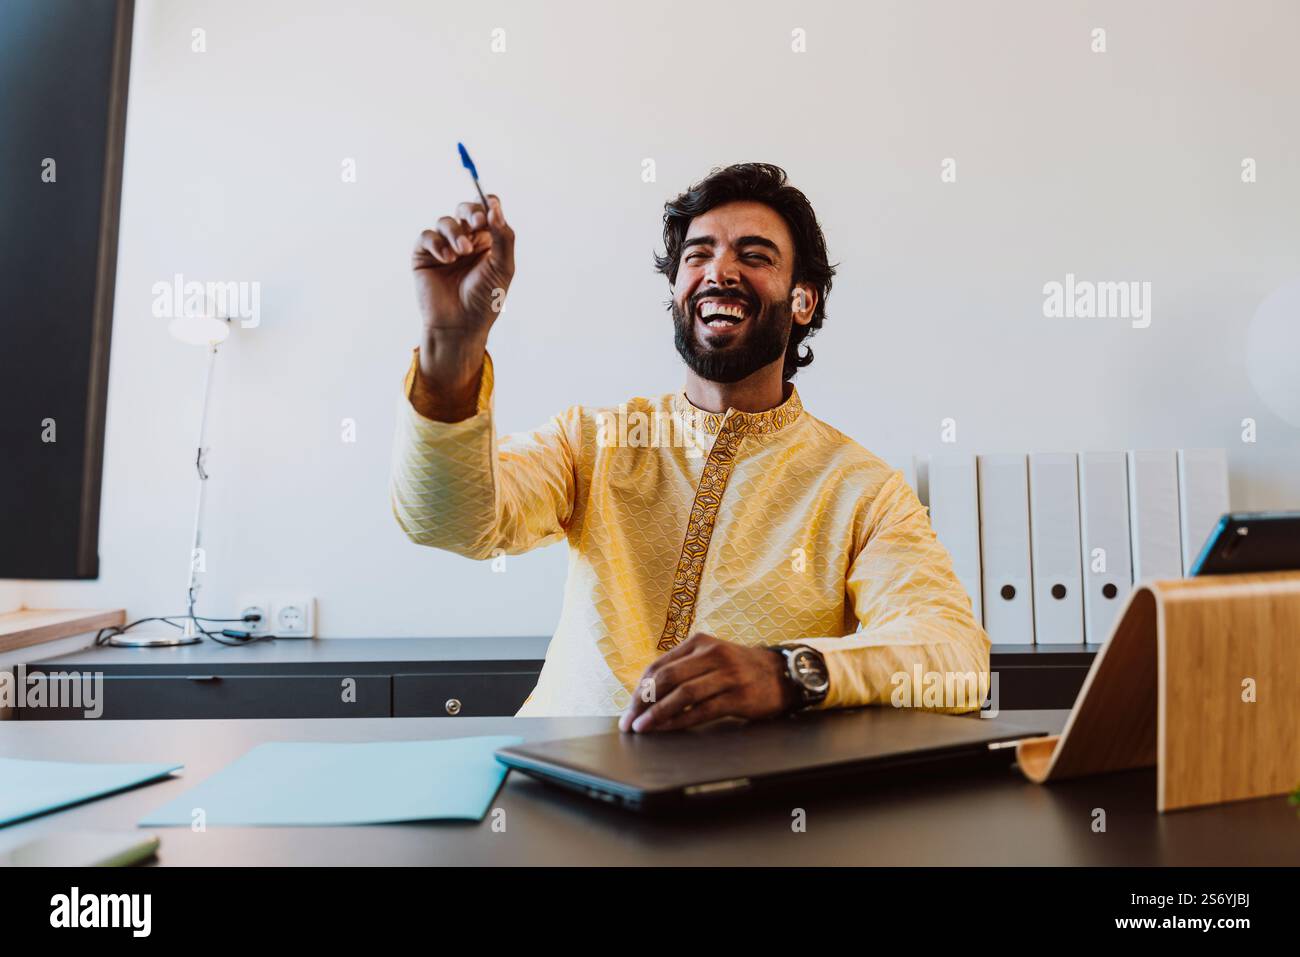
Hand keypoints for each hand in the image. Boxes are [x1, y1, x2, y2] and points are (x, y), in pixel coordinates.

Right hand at [410, 195, 515, 418]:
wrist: (460, 325)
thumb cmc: (485, 300)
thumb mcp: (503, 268)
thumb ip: (503, 237)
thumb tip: (495, 208)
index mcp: (488, 241)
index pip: (488, 211)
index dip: (489, 204)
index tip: (491, 208)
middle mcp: (466, 240)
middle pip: (466, 209)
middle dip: (471, 211)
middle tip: (477, 222)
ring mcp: (444, 247)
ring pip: (445, 221)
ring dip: (454, 233)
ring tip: (462, 252)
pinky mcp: (424, 255)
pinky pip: (427, 236)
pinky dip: (437, 243)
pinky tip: (447, 258)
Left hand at [618, 633, 796, 732]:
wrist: (781, 674)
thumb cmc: (738, 669)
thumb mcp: (711, 658)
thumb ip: (683, 668)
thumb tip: (645, 694)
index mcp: (699, 642)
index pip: (659, 665)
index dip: (640, 689)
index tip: (629, 708)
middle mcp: (713, 654)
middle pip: (667, 678)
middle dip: (643, 702)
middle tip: (629, 722)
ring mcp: (727, 674)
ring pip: (683, 694)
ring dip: (658, 713)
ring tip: (643, 728)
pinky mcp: (739, 695)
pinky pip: (702, 710)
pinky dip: (681, 721)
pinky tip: (668, 729)